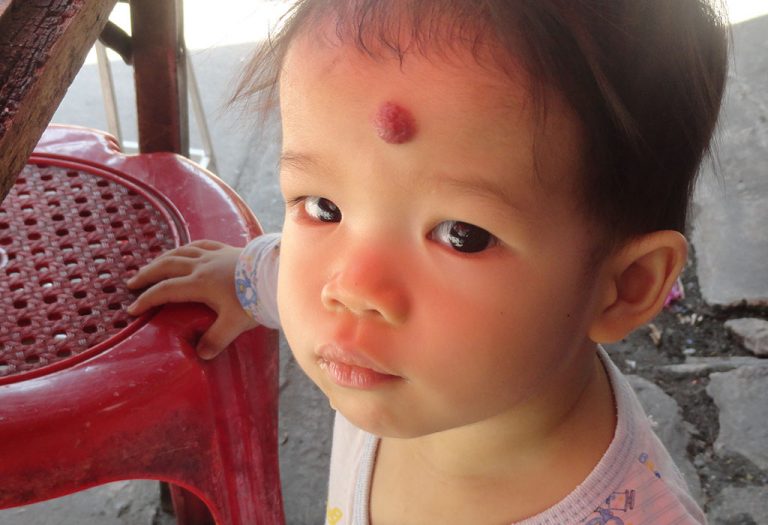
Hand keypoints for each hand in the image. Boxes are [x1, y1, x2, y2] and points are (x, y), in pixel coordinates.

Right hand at [126, 240, 258, 359]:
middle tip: (132, 283)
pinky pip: (200, 244)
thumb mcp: (235, 324)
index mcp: (199, 283)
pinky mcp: (227, 248)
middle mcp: (202, 265)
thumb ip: (216, 340)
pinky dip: (186, 248)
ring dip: (163, 259)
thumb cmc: (255, 300)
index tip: (132, 309)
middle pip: (166, 266)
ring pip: (180, 252)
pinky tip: (184, 250)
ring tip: (152, 266)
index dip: (146, 300)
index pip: (164, 291)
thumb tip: (201, 355)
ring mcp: (214, 254)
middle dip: (147, 275)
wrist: (277, 275)